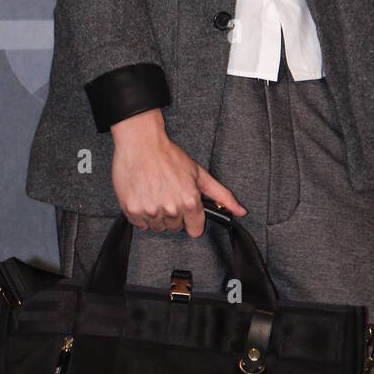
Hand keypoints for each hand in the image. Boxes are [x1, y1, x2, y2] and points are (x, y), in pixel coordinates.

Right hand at [110, 108, 247, 237]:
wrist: (141, 143)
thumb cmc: (169, 155)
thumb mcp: (199, 173)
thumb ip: (222, 196)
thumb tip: (240, 211)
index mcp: (190, 201)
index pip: (195, 230)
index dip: (192, 219)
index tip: (187, 209)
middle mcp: (171, 208)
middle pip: (175, 228)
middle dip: (174, 214)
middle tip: (169, 194)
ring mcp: (150, 210)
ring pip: (157, 227)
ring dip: (157, 215)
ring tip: (156, 193)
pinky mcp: (132, 210)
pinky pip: (140, 224)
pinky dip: (141, 214)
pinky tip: (144, 196)